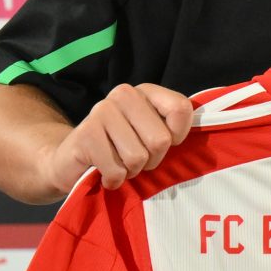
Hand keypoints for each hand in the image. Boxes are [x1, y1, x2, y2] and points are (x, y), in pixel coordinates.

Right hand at [46, 82, 195, 193]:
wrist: (70, 161)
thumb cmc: (119, 149)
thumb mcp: (150, 134)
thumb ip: (172, 128)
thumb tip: (201, 131)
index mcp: (145, 91)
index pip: (181, 109)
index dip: (178, 135)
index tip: (166, 142)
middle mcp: (124, 94)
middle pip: (160, 140)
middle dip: (152, 160)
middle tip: (135, 159)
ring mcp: (101, 111)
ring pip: (138, 157)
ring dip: (130, 171)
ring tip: (118, 164)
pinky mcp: (85, 134)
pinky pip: (116, 169)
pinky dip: (113, 180)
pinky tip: (104, 173)